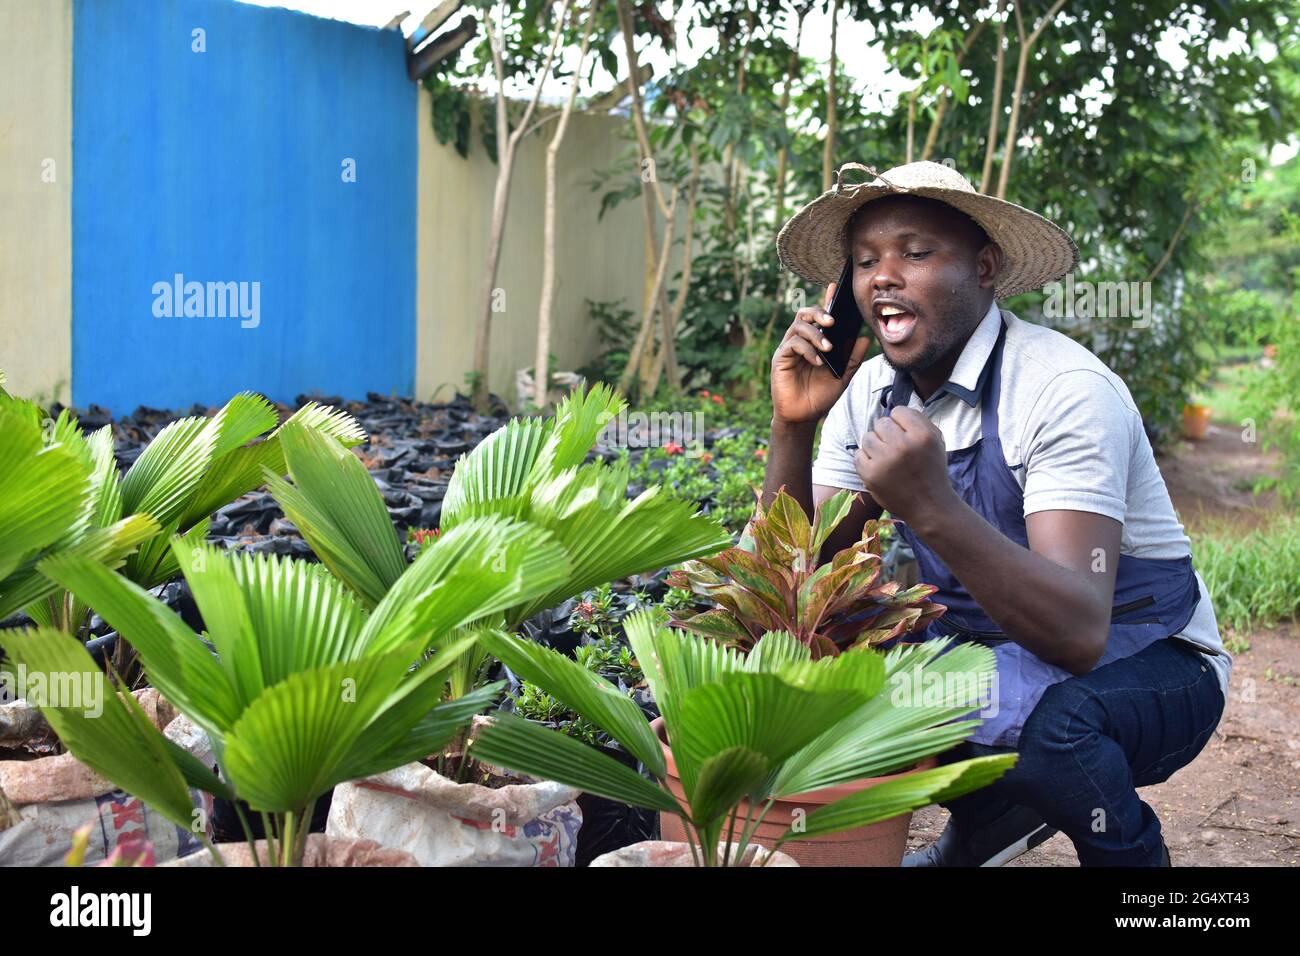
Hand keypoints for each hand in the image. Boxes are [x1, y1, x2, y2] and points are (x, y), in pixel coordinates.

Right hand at [770, 282, 871, 424]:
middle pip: (804, 315)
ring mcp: (788, 349)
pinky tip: (818, 362)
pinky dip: (807, 350)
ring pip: (798, 327)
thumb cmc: (821, 395)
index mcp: (815, 342)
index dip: (826, 301)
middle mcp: (800, 341)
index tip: (834, 287)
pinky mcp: (780, 359)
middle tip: (832, 321)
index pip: (820, 317)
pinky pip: (792, 345)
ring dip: (815, 334)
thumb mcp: (843, 376)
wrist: (804, 416)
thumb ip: (853, 358)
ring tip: (828, 348)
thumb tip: (866, 338)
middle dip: (818, 313)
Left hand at [853, 406, 956, 527]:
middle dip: (887, 434)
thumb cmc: (932, 471)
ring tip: (887, 458)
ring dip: (875, 446)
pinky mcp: (871, 475)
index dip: (901, 423)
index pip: (898, 411)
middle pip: (881, 423)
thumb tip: (895, 411)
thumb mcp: (937, 441)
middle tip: (895, 449)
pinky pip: (858, 455)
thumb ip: (918, 421)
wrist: (930, 507)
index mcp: (923, 435)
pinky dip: (866, 460)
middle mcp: (904, 445)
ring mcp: (886, 461)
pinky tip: (879, 468)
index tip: (905, 435)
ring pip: (867, 437)